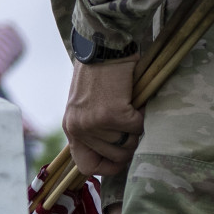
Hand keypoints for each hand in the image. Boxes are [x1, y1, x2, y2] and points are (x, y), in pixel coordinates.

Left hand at [61, 59, 143, 177]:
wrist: (102, 46)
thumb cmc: (98, 73)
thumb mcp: (85, 105)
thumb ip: (93, 128)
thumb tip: (116, 150)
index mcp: (71, 128)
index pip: (86, 165)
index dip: (107, 167)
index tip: (120, 160)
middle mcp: (79, 129)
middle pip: (115, 155)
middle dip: (130, 142)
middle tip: (132, 122)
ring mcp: (95, 122)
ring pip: (128, 142)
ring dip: (136, 127)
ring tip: (131, 107)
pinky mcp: (113, 113)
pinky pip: (137, 126)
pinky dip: (142, 114)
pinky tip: (135, 100)